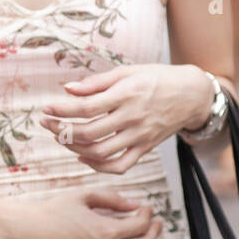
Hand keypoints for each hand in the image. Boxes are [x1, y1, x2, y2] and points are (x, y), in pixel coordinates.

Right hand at [0, 189, 165, 238]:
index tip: (146, 211)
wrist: (21, 232)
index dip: (148, 216)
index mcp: (106, 230)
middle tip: (155, 228)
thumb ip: (111, 198)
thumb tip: (133, 205)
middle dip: (154, 234)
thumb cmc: (47, 212)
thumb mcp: (81, 196)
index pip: (141, 225)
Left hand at [39, 64, 214, 173]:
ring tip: (61, 138)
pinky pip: (120, 166)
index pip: (87, 107)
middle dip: (62, 130)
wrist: (192, 95)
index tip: (46, 109)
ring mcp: (140, 136)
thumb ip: (96, 82)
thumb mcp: (127, 72)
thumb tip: (67, 88)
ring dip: (75, 148)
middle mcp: (133, 117)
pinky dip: (98, 167)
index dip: (62, 110)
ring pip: (101, 152)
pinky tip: (82, 157)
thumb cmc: (156, 78)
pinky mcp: (145, 148)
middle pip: (89, 132)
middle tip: (47, 124)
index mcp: (126, 95)